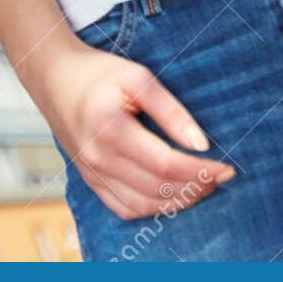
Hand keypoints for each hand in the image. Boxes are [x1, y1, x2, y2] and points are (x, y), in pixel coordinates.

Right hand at [35, 40, 235, 220]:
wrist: (54, 78)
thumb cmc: (98, 72)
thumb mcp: (137, 77)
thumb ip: (171, 111)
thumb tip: (201, 144)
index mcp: (111, 130)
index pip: (166, 165)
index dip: (200, 171)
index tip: (227, 168)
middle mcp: (99, 158)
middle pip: (157, 189)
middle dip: (196, 187)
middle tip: (221, 176)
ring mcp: (92, 173)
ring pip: (143, 206)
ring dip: (177, 202)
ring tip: (202, 187)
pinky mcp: (90, 180)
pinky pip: (125, 208)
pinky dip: (152, 209)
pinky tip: (171, 196)